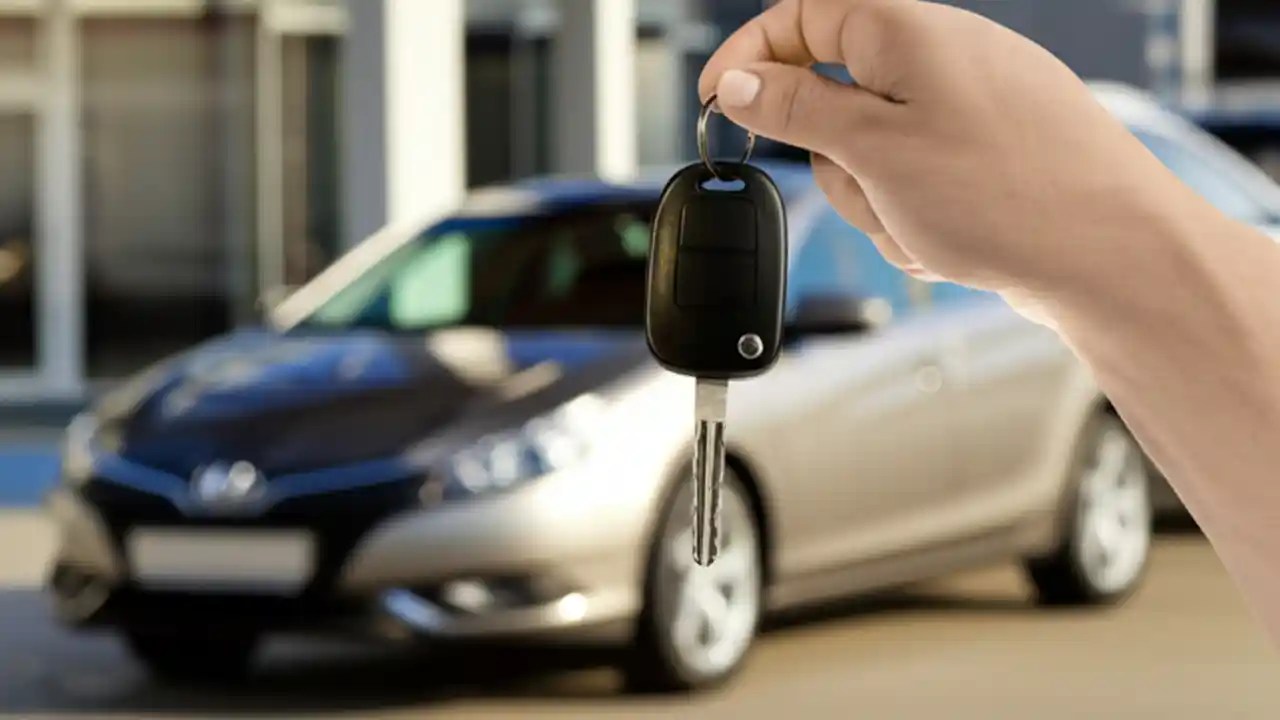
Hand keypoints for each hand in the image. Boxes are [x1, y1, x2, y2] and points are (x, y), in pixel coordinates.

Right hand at [699, 0, 1195, 303]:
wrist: (1114, 256)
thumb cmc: (1009, 194)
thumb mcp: (874, 150)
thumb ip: (796, 110)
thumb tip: (740, 82)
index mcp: (907, 29)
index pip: (800, 16)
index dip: (749, 58)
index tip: (718, 103)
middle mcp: (939, 57)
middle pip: (833, 98)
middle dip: (836, 161)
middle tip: (873, 190)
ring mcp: (965, 109)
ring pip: (870, 154)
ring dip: (878, 201)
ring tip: (924, 222)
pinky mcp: (984, 156)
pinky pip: (914, 183)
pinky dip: (916, 217)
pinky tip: (953, 238)